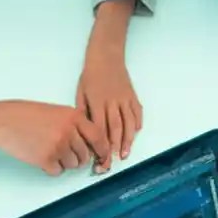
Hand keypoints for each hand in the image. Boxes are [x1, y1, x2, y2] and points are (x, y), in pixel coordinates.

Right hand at [0, 101, 111, 175]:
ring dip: (63, 162)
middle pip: (85, 155)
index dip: (103, 149)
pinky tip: (41, 155)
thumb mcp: (57, 112)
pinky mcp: (46, 158)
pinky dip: (51, 167)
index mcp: (74, 116)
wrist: (4, 122)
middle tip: (63, 151)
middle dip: (77, 158)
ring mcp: (58, 145)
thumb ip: (75, 124)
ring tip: (48, 149)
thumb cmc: (28, 116)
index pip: (98, 137)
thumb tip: (91, 145)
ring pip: (73, 165)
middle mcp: (69, 131)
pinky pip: (58, 171)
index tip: (103, 156)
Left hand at [76, 46, 142, 172]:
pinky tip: (135, 134)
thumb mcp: (81, 92)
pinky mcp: (133, 96)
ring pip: (128, 123)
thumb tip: (84, 132)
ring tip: (125, 154)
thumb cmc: (90, 74)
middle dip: (114, 149)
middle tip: (112, 163)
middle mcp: (113, 102)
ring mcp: (125, 99)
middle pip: (115, 129)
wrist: (106, 55)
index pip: (100, 129)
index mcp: (97, 102)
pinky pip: (137, 112)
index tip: (98, 159)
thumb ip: (83, 111)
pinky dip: (137, 124)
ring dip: (127, 141)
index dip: (100, 146)